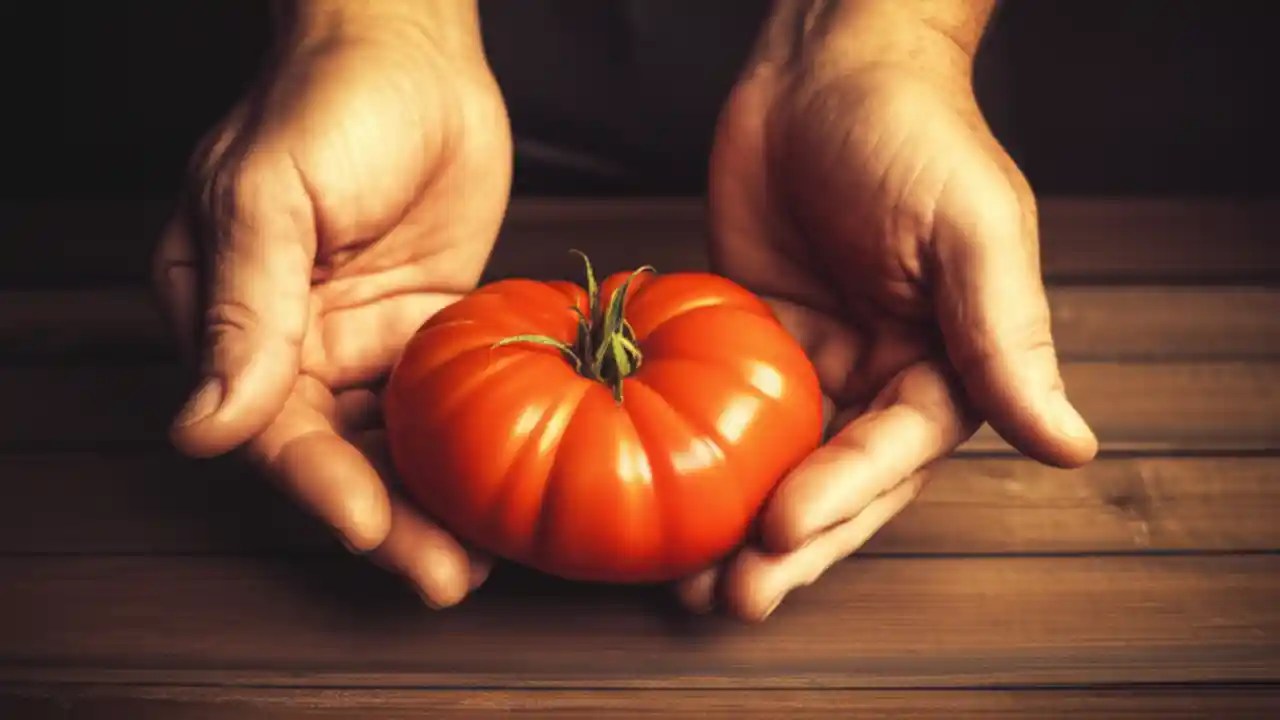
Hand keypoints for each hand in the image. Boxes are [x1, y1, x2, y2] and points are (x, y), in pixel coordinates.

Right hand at [151, 0, 511, 607]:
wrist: (412, 54)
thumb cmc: (326, 102)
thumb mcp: (267, 193)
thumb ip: (244, 308)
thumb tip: (203, 426)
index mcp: (232, 320)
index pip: (270, 426)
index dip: (317, 485)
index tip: (367, 528)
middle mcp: (295, 344)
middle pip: (337, 457)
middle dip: (388, 523)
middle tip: (442, 577)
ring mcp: (368, 342)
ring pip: (395, 446)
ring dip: (434, 505)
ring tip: (481, 562)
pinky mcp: (431, 331)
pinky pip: (449, 406)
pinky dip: (471, 452)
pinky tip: (506, 493)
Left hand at [681, 1, 1097, 619]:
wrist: (822, 61)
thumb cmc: (911, 129)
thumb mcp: (971, 228)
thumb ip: (1009, 338)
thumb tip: (1069, 446)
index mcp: (945, 364)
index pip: (894, 455)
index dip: (841, 499)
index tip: (780, 529)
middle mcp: (878, 373)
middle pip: (831, 483)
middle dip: (785, 547)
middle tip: (728, 601)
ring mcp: (808, 359)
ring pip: (770, 462)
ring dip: (730, 523)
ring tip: (682, 585)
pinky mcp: (746, 335)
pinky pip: (717, 408)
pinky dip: (690, 453)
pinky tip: (654, 493)